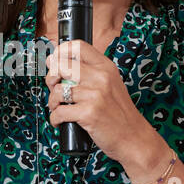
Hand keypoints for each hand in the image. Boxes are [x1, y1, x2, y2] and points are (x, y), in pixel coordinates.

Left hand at [45, 40, 154, 165]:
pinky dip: (55, 118)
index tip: (54, 61)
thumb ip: (92, 73)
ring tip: (58, 108)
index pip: (78, 46)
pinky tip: (60, 121)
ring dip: (52, 102)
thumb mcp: (111, 84)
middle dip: (50, 77)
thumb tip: (60, 64)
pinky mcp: (89, 113)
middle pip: (61, 65)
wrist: (133, 136)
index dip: (60, 51)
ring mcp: (95, 95)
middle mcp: (100, 77)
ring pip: (57, 90)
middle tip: (53, 87)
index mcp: (106, 67)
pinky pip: (59, 112)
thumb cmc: (119, 113)